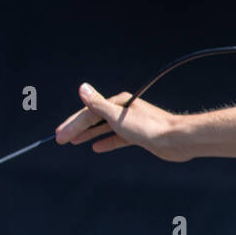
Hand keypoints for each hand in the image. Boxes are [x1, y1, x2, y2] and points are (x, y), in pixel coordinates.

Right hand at [54, 83, 187, 161]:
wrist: (176, 140)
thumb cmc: (149, 127)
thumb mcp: (118, 115)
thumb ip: (98, 104)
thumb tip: (83, 88)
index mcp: (118, 102)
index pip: (89, 112)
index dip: (72, 124)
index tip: (59, 136)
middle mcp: (125, 110)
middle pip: (95, 119)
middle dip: (78, 129)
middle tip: (61, 139)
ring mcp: (132, 123)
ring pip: (105, 128)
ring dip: (89, 134)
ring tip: (74, 141)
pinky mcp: (140, 135)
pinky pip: (118, 138)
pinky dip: (107, 141)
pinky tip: (97, 147)